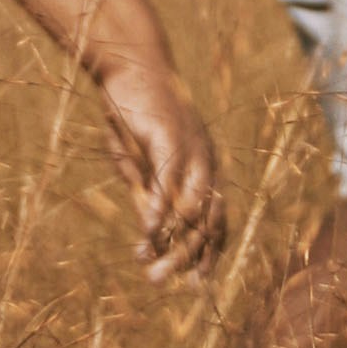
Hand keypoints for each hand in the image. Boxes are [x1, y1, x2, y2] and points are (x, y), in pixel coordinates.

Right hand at [93, 53, 225, 281]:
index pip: (216, 219)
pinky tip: (146, 234)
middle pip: (206, 220)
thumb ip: (148, 192)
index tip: (195, 283)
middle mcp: (206, 160)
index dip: (209, 252)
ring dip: (171, 242)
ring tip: (152, 269)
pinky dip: (158, 212)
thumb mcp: (139, 161)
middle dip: (185, 257)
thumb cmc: (134, 111)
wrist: (130, 64)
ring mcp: (191, 148)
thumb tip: (151, 229)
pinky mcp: (169, 137)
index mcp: (205, 166)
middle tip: (159, 283)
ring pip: (190, 208)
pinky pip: (167, 183)